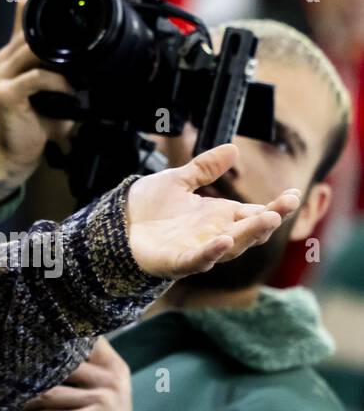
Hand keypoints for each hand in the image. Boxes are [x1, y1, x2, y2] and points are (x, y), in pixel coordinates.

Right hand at [0, 0, 75, 199]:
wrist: (19, 152)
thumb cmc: (38, 120)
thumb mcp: (53, 87)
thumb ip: (62, 66)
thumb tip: (88, 49)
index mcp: (12, 54)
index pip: (24, 20)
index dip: (41, 10)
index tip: (67, 2)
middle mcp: (3, 60)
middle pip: (31, 33)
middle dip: (59, 36)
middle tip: (87, 42)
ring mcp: (2, 75)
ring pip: (33, 51)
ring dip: (61, 59)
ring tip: (81, 70)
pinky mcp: (6, 93)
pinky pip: (36, 78)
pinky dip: (58, 81)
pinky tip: (71, 90)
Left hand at [4, 338, 132, 410]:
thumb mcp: (102, 384)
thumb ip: (84, 362)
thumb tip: (43, 340)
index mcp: (112, 367)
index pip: (84, 341)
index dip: (57, 335)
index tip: (32, 333)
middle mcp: (109, 381)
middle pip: (60, 366)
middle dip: (30, 370)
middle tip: (6, 370)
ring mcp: (98, 402)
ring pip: (47, 392)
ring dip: (21, 399)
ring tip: (4, 399)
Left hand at [126, 143, 300, 278]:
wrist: (116, 224)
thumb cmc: (148, 207)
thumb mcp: (178, 180)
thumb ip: (204, 168)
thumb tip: (233, 148)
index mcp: (219, 216)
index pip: (254, 213)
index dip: (276, 207)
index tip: (293, 194)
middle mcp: (214, 235)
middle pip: (249, 232)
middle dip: (267, 222)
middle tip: (281, 209)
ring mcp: (198, 250)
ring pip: (231, 247)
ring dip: (248, 235)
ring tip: (266, 220)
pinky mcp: (177, 262)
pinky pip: (198, 260)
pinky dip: (211, 252)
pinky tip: (223, 241)